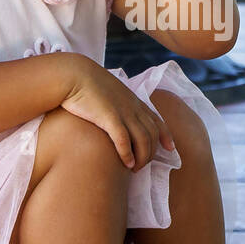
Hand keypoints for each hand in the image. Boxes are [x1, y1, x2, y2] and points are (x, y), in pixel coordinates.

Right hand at [58, 57, 177, 169]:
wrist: (73, 74)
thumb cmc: (85, 85)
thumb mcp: (107, 93)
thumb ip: (115, 104)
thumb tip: (113, 115)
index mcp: (133, 100)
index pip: (157, 120)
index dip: (166, 136)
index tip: (171, 148)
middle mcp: (132, 106)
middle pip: (152, 134)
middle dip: (151, 152)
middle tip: (142, 166)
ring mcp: (122, 111)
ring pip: (143, 139)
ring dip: (142, 157)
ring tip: (135, 169)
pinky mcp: (109, 117)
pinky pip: (124, 140)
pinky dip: (128, 154)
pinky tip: (127, 163)